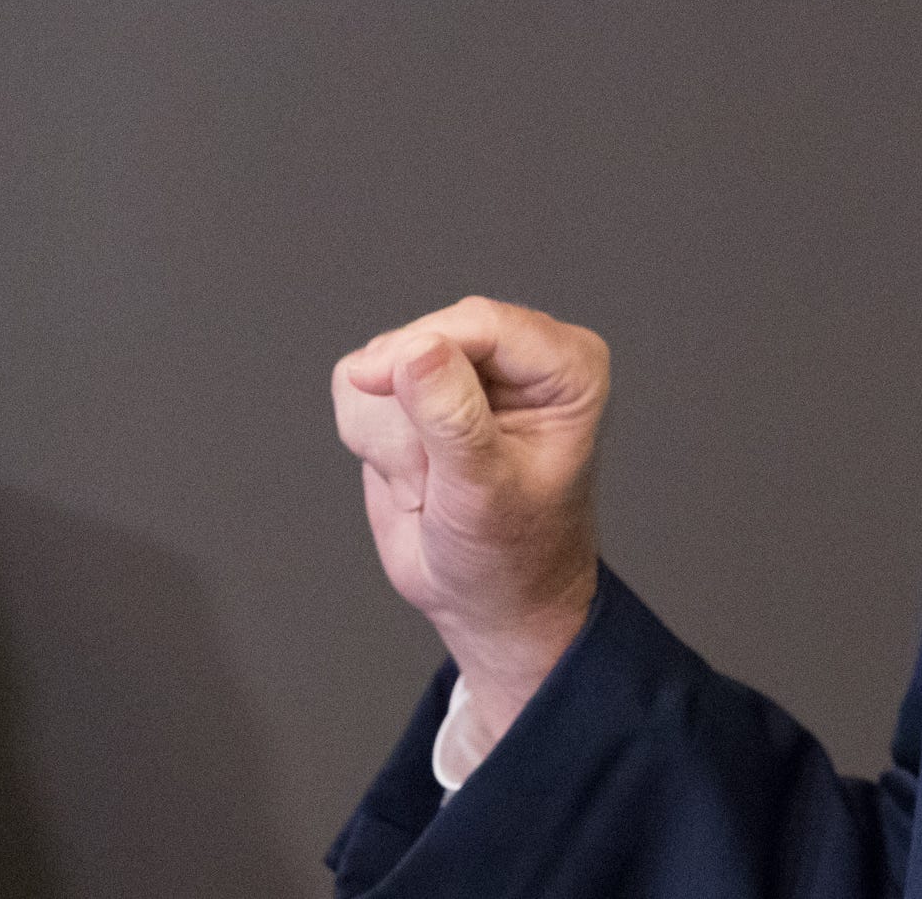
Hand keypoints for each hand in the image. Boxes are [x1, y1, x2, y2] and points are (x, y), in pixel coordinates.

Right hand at [333, 296, 608, 748]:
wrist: (486, 598)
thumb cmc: (510, 553)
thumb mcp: (484, 491)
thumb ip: (452, 418)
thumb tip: (416, 350)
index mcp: (566, 367)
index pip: (484, 323)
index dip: (424, 348)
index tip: (374, 382)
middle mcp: (518, 357)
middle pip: (425, 337)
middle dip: (407, 411)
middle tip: (432, 477)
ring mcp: (462, 370)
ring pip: (380, 362)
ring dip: (388, 437)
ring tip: (430, 485)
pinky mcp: (414, 392)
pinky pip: (356, 387)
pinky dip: (370, 440)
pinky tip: (411, 477)